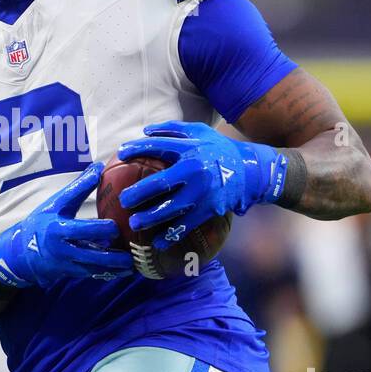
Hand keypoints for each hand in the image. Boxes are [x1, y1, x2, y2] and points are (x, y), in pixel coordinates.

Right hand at [0, 161, 133, 288]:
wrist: (21, 251)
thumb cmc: (43, 221)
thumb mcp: (56, 203)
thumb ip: (79, 187)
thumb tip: (99, 166)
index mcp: (58, 228)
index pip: (81, 229)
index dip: (101, 229)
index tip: (116, 227)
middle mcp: (61, 248)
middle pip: (90, 253)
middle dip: (111, 254)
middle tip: (130, 251)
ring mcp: (65, 263)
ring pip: (93, 268)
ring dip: (113, 267)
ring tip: (131, 264)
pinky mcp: (69, 273)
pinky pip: (91, 274)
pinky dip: (107, 273)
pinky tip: (122, 271)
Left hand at [117, 121, 287, 249]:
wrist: (250, 171)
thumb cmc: (218, 149)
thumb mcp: (200, 132)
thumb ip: (173, 129)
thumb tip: (145, 131)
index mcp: (191, 148)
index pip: (159, 147)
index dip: (138, 148)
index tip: (120, 154)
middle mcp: (196, 170)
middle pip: (161, 183)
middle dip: (138, 192)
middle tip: (123, 200)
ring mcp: (203, 192)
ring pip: (172, 208)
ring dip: (150, 217)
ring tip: (134, 223)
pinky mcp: (210, 209)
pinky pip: (187, 224)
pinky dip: (171, 235)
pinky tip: (157, 242)